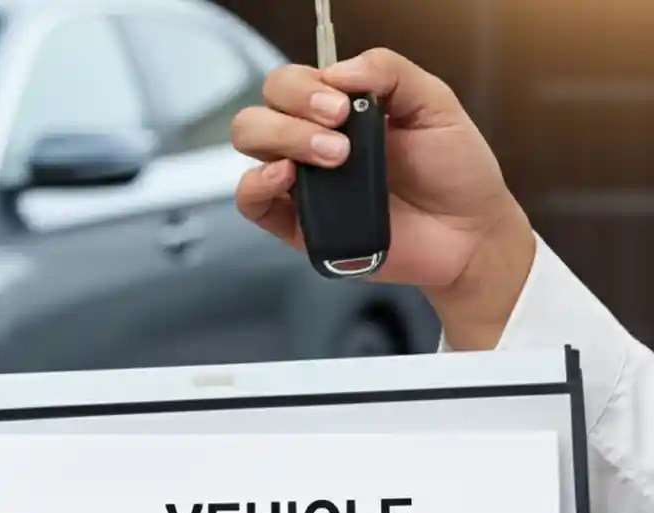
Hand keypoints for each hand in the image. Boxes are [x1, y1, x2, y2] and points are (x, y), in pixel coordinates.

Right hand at [231, 49, 536, 350]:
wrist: (469, 234)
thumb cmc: (455, 172)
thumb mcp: (435, 104)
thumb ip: (390, 72)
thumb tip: (338, 71)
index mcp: (338, 110)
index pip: (290, 83)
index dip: (306, 89)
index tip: (345, 106)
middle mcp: (310, 142)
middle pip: (260, 109)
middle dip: (293, 114)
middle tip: (339, 131)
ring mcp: (301, 182)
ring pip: (250, 144)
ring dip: (282, 140)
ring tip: (332, 159)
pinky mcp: (297, 223)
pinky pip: (250, 201)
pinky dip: (256, 184)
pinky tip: (285, 176)